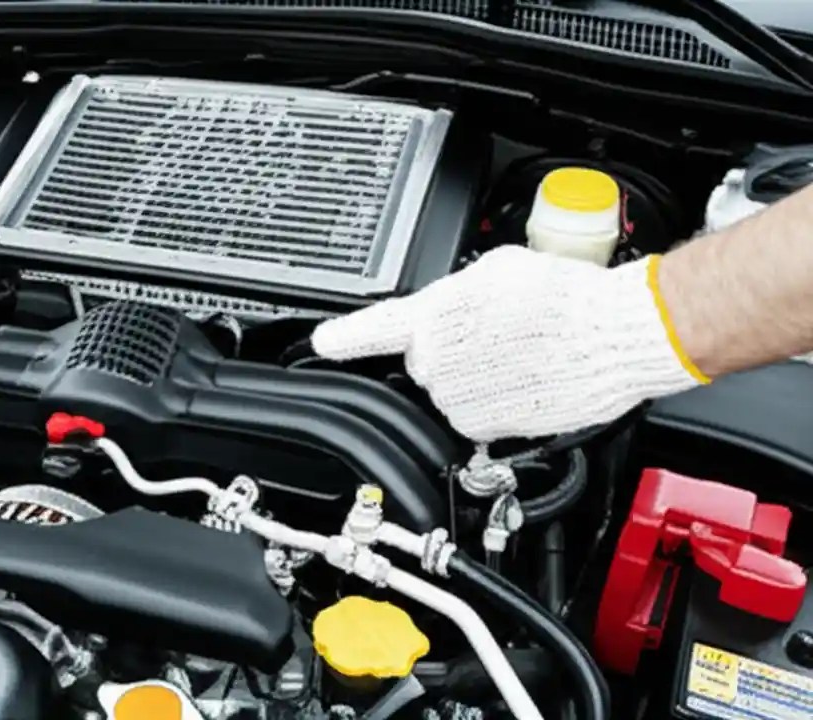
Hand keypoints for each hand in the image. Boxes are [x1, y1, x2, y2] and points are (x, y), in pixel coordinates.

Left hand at [311, 246, 705, 441]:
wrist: (612, 337)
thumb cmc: (567, 299)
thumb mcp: (501, 270)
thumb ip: (459, 292)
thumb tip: (453, 305)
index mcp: (435, 313)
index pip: (375, 326)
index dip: (345, 336)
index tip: (324, 343)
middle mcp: (437, 359)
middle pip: (424, 359)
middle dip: (451, 349)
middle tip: (498, 334)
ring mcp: (456, 396)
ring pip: (449, 388)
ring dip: (475, 375)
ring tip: (521, 355)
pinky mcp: (481, 425)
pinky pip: (474, 414)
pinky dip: (494, 400)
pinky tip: (525, 378)